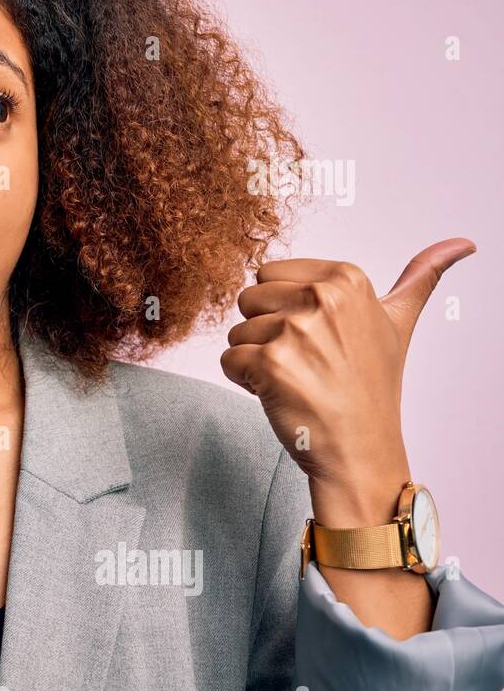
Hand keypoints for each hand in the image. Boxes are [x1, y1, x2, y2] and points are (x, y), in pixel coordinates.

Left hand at [220, 237, 474, 526]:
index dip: (282, 309)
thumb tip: (462, 243)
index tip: (316, 336)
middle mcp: (321, 298)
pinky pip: (228, 360)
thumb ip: (421, 277)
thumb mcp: (399, 323)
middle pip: (248, 300)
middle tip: (303, 361)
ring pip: (237, 332)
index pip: (268, 275)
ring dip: (254, 359)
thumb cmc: (371, 388)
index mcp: (346, 279)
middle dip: (264, 332)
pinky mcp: (269, 362)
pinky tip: (279, 394)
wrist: (361, 448)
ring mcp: (295, 331)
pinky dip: (244, 381)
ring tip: (295, 378)